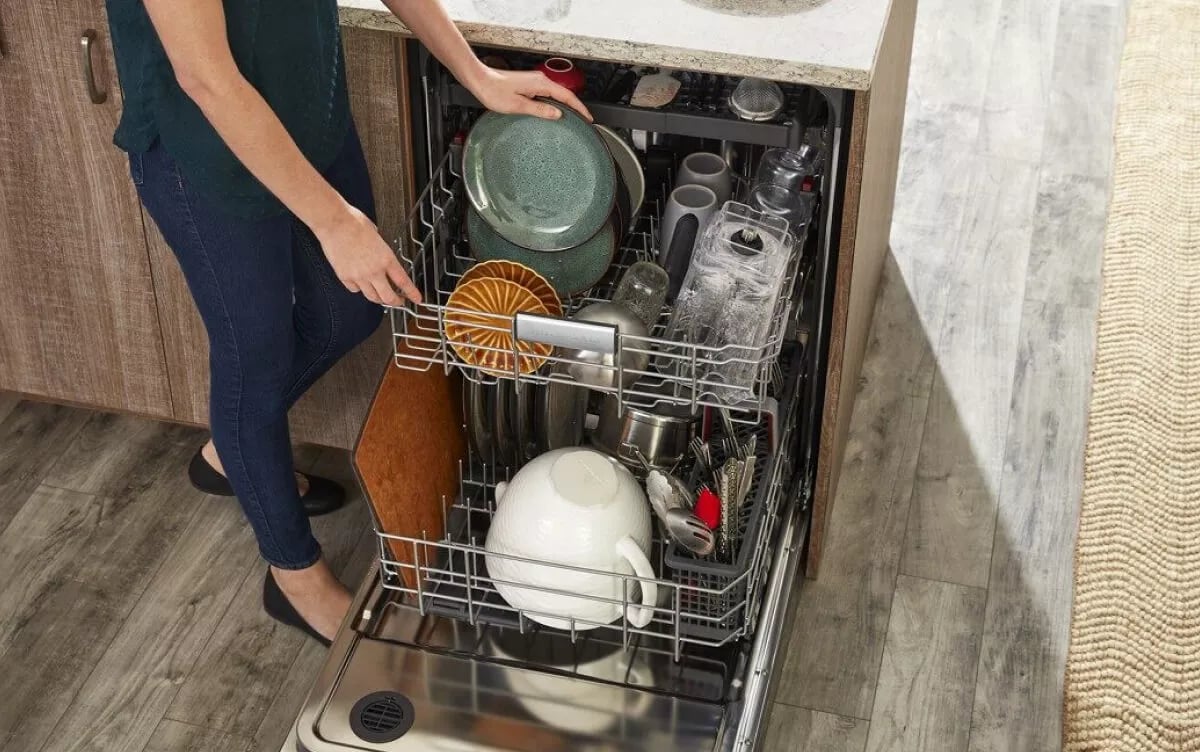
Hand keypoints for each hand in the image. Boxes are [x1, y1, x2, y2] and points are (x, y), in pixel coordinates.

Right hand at [315, 204, 421, 306]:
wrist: (334, 222)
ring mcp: (359, 276)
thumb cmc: (354, 222)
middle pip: (388, 297)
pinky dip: (358, 289)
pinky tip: (359, 284)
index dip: (412, 293)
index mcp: (386, 258)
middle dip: (395, 302)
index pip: (403, 281)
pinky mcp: (345, 276)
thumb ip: (381, 248)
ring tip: (380, 296)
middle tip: (398, 302)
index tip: (417, 299)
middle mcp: (374, 270)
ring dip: (378, 298)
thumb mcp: (377, 234)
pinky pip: (354, 289)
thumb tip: (380, 251)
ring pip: (372, 297)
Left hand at [465, 66, 591, 121]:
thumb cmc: (494, 91)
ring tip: (572, 119)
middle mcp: (540, 80)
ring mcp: (535, 81)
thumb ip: (539, 110)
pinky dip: (555, 103)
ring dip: (565, 106)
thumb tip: (557, 114)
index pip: (567, 96)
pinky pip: (548, 94)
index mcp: (541, 84)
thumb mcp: (518, 105)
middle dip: (576, 107)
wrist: (480, 80)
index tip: (588, 118)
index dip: (580, 108)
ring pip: (556, 94)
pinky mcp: (529, 85)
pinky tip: (553, 112)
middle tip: (584, 121)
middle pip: (564, 94)